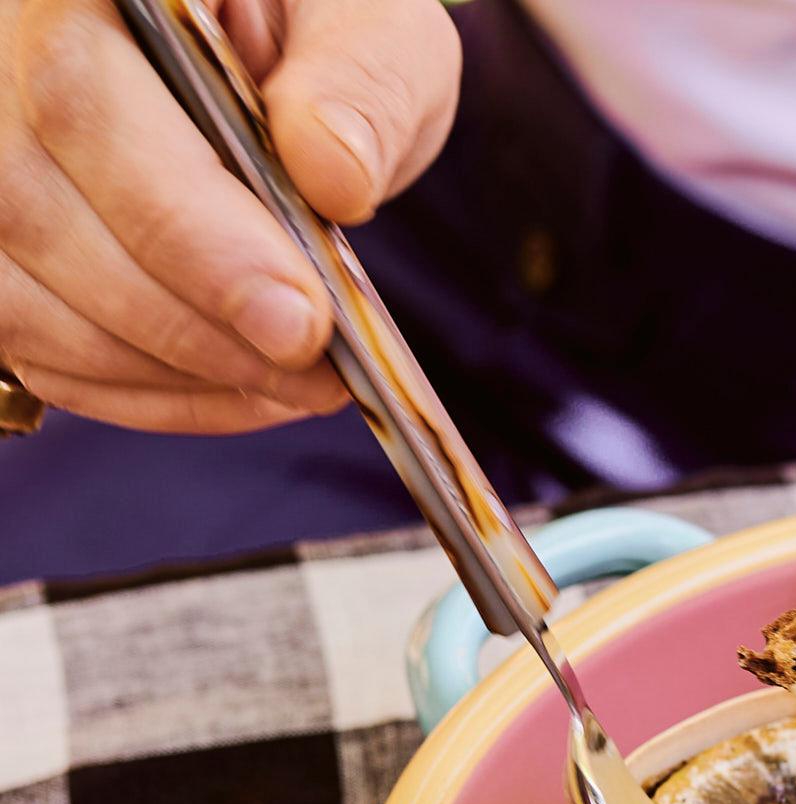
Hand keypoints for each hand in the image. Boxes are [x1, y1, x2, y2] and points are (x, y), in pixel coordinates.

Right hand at [0, 0, 457, 432]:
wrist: (282, 64)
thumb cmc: (320, 33)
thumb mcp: (374, 27)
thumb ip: (362, 84)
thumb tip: (332, 173)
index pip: (85, 102)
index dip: (188, 232)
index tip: (299, 320)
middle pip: (34, 210)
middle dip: (188, 321)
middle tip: (314, 369)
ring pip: (18, 295)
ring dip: (167, 367)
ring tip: (297, 383)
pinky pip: (32, 343)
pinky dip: (144, 389)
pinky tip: (242, 389)